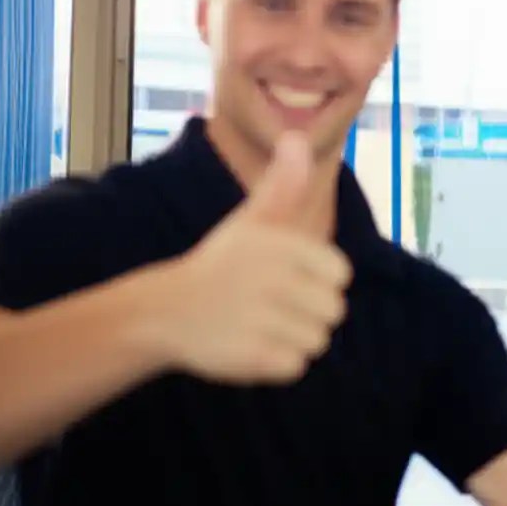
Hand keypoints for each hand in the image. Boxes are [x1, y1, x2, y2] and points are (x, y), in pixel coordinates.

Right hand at [145, 133, 351, 384]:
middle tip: (269, 305)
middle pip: (334, 312)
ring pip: (317, 342)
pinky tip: (249, 346)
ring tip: (258, 325)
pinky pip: (295, 367)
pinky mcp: (251, 357)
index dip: (318, 280)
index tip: (286, 278)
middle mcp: (272, 280)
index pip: (340, 275)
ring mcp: (260, 320)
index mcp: (281, 245)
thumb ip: (283, 185)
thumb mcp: (252, 220)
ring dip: (292, 339)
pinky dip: (276, 364)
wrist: (166, 310)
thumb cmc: (222, 263)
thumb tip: (296, 138)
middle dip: (308, 313)